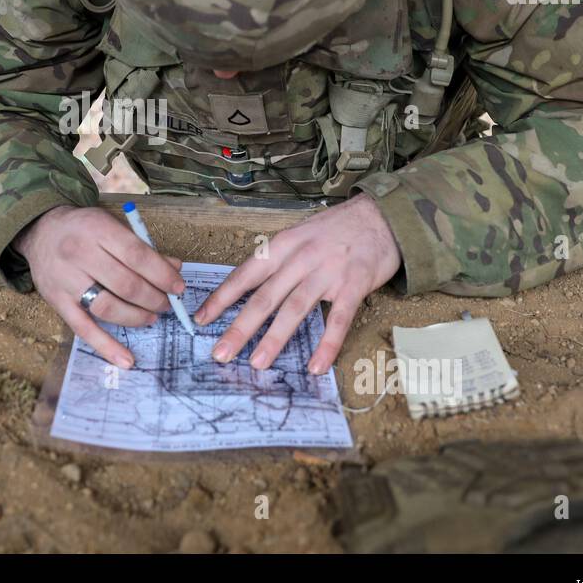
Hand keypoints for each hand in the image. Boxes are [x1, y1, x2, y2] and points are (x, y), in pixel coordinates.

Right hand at [14, 205, 184, 368]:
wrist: (41, 231)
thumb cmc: (83, 228)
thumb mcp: (111, 225)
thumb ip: (142, 247)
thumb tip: (175, 269)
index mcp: (98, 230)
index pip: (137, 256)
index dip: (162, 275)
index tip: (178, 287)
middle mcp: (80, 254)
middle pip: (125, 284)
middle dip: (153, 299)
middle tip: (167, 304)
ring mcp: (67, 281)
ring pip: (107, 308)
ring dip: (136, 317)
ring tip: (151, 317)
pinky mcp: (58, 302)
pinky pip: (83, 329)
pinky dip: (106, 346)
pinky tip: (126, 360)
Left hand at [194, 194, 400, 374]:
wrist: (381, 216)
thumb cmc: (335, 230)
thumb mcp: (298, 236)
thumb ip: (277, 261)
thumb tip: (248, 290)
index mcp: (282, 245)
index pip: (245, 275)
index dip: (221, 298)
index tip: (201, 319)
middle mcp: (301, 258)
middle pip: (264, 297)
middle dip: (239, 327)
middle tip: (220, 353)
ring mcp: (328, 272)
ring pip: (294, 310)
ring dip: (274, 339)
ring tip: (256, 363)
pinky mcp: (354, 285)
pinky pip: (338, 321)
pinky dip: (326, 345)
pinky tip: (315, 366)